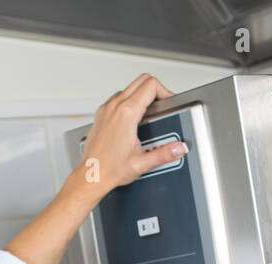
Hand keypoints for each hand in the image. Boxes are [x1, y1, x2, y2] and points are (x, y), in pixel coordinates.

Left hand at [77, 74, 183, 192]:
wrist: (91, 176)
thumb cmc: (109, 170)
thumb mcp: (143, 163)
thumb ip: (165, 153)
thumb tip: (180, 148)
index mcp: (126, 114)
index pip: (151, 85)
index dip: (165, 91)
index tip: (169, 103)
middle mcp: (114, 107)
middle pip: (141, 80)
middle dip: (156, 90)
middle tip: (162, 106)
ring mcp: (105, 109)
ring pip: (129, 87)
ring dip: (141, 95)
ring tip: (149, 114)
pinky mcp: (101, 114)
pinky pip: (118, 98)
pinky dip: (129, 102)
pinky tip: (134, 119)